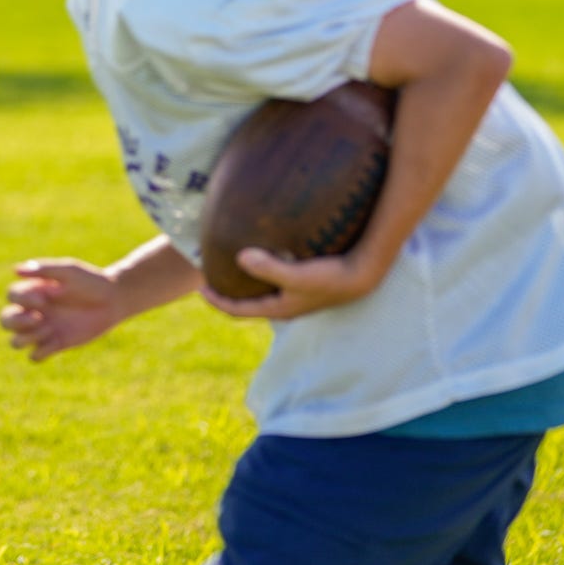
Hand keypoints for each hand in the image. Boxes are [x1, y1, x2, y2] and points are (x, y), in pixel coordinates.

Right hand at [0, 258, 126, 361]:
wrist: (113, 300)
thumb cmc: (91, 281)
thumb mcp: (68, 271)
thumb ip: (43, 269)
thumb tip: (15, 270)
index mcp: (34, 291)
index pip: (12, 295)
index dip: (23, 299)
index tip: (46, 298)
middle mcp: (34, 311)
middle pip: (5, 321)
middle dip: (16, 322)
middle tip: (39, 318)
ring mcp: (43, 329)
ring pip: (16, 342)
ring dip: (27, 337)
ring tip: (49, 329)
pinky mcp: (55, 345)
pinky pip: (35, 356)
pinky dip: (40, 352)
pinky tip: (56, 341)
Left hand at [199, 247, 380, 320]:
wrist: (363, 275)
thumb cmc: (330, 276)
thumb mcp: (297, 274)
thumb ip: (269, 268)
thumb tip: (240, 258)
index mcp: (278, 308)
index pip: (239, 310)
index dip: (217, 301)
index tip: (199, 288)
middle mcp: (284, 305)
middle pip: (247, 303)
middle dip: (227, 292)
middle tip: (210, 276)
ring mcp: (295, 297)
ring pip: (261, 293)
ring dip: (244, 283)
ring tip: (230, 266)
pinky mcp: (304, 284)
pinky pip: (274, 281)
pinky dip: (261, 273)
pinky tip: (260, 254)